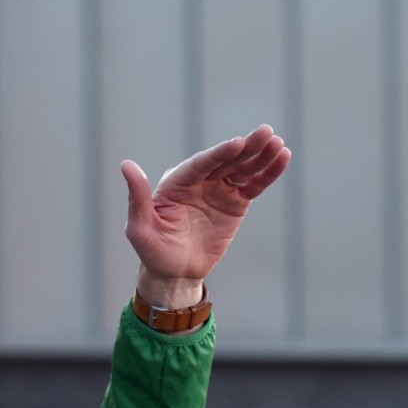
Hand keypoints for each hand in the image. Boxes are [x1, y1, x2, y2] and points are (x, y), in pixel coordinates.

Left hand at [123, 124, 290, 306]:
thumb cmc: (153, 251)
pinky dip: (267, 174)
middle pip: (226, 160)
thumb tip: (126, 165)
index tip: (238, 144)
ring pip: (243, 169)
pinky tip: (281, 159)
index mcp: (178, 181)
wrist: (174, 273)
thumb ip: (137, 197)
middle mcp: (200, 180)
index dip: (220, 154)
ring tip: (279, 145)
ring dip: (261, 157)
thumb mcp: (139, 229)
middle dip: (247, 148)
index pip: (202, 163)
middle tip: (266, 134)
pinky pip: (253, 186)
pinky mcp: (235, 204)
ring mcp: (219, 190)